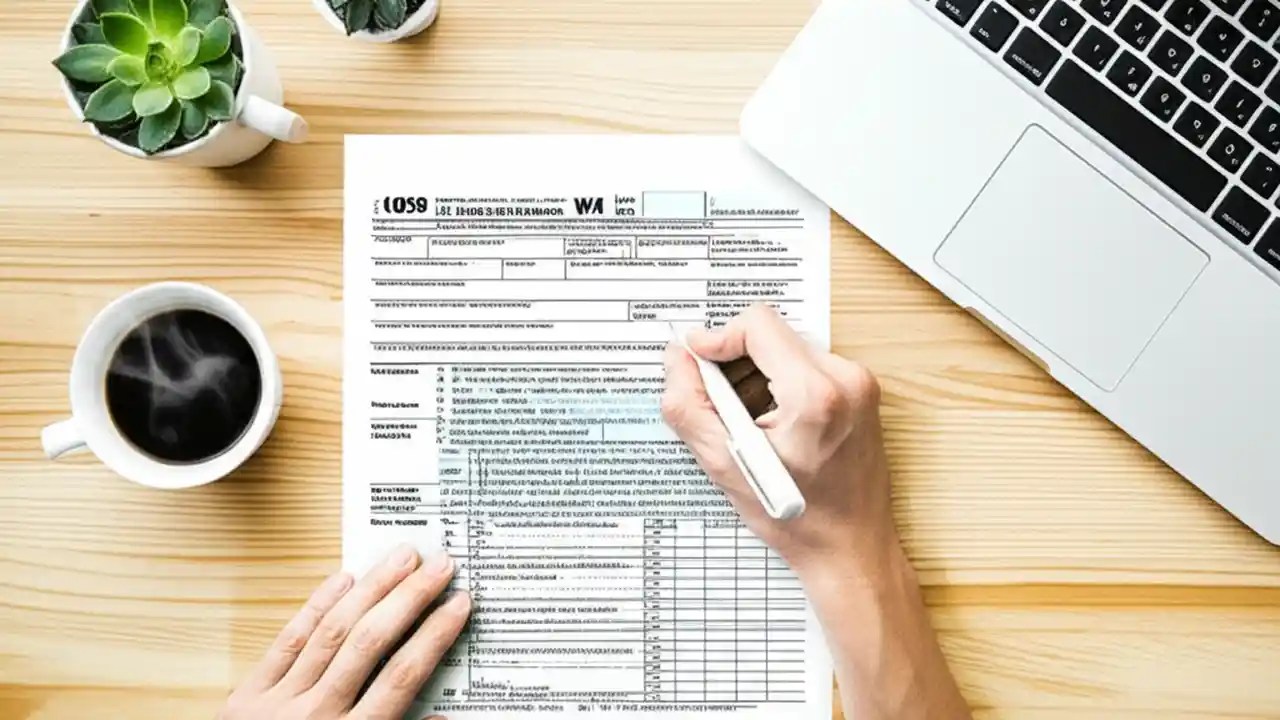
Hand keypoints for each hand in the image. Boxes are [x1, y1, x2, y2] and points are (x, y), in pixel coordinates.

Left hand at [219, 545, 469, 719]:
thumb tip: (449, 719)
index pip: (404, 676)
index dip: (435, 635)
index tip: (460, 604)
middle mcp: (317, 717)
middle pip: (371, 643)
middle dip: (409, 598)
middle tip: (438, 565)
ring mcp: (278, 704)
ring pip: (332, 631)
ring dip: (370, 589)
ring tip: (400, 558)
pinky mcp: (246, 698)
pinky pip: (287, 642)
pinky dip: (315, 607)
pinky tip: (342, 578)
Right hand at [661, 304, 897, 572]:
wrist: (851, 550)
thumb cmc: (799, 519)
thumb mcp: (725, 465)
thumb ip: (690, 405)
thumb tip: (678, 359)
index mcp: (815, 394)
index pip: (758, 324)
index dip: (718, 338)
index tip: (697, 362)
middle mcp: (846, 379)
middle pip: (772, 335)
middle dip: (737, 363)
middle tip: (722, 406)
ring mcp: (860, 384)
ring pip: (788, 349)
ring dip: (758, 376)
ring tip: (750, 424)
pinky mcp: (862, 392)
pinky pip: (808, 367)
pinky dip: (781, 386)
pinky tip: (774, 427)